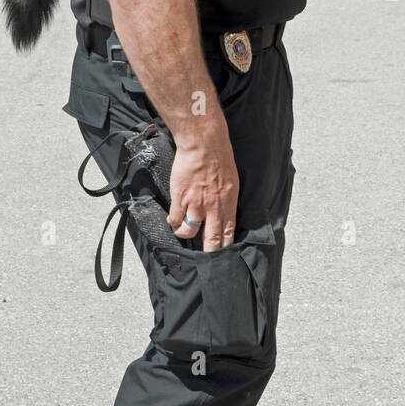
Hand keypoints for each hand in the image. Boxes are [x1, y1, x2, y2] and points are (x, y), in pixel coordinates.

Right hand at [166, 112, 239, 249]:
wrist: (203, 144)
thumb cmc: (220, 159)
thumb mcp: (232, 182)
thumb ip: (227, 200)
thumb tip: (223, 213)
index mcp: (229, 204)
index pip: (228, 233)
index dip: (225, 247)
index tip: (223, 257)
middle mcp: (213, 208)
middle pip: (211, 240)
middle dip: (208, 253)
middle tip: (204, 262)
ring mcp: (196, 205)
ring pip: (188, 232)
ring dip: (184, 234)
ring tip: (182, 230)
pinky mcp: (180, 199)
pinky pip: (174, 220)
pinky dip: (172, 222)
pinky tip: (172, 219)